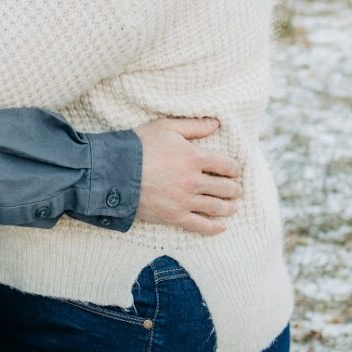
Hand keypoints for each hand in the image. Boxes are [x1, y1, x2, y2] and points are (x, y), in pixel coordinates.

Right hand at [134, 118, 242, 234]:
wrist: (114, 172)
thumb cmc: (139, 146)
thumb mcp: (166, 127)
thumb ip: (194, 126)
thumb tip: (216, 124)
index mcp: (195, 157)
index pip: (226, 165)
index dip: (235, 168)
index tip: (236, 171)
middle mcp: (194, 181)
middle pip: (225, 188)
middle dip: (235, 189)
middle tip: (237, 190)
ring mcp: (185, 201)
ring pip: (216, 207)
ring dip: (229, 208)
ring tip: (233, 207)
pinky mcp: (174, 217)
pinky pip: (200, 226)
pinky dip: (214, 228)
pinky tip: (221, 227)